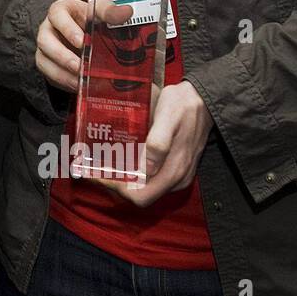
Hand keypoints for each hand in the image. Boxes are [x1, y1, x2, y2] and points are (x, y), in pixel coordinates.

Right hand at [35, 0, 131, 92]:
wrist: (85, 29)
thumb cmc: (90, 17)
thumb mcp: (101, 10)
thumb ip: (111, 12)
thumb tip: (126, 12)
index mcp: (60, 11)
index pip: (57, 15)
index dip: (67, 29)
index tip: (81, 42)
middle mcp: (48, 28)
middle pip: (45, 41)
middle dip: (62, 55)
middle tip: (80, 66)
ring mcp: (45, 48)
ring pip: (44, 60)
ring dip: (62, 72)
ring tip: (81, 80)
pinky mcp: (47, 64)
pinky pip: (49, 74)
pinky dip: (64, 81)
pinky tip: (78, 86)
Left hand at [90, 80, 211, 207]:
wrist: (204, 100)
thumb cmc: (183, 105)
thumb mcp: (169, 118)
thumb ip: (159, 144)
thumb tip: (146, 169)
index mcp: (174, 171)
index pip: (139, 195)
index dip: (115, 189)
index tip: (95, 175)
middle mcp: (176, 179)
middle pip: (138, 195)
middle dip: (113, 186)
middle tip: (93, 170)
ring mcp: (176, 175)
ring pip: (144, 189)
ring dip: (122, 181)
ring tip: (101, 166)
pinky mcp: (175, 168)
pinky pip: (150, 180)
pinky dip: (132, 176)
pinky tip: (120, 161)